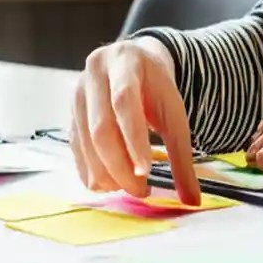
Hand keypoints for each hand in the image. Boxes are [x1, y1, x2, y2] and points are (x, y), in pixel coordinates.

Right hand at [70, 37, 200, 204]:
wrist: (132, 63)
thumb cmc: (155, 89)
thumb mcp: (174, 111)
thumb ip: (182, 154)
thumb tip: (192, 200)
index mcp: (125, 62)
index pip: (125, 102)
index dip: (133, 140)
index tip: (145, 173)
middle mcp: (95, 74)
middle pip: (101, 127)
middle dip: (120, 166)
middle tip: (141, 191)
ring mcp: (76, 93)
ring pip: (85, 141)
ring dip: (106, 173)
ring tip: (130, 188)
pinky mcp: (69, 113)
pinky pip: (75, 148)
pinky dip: (91, 171)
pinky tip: (111, 184)